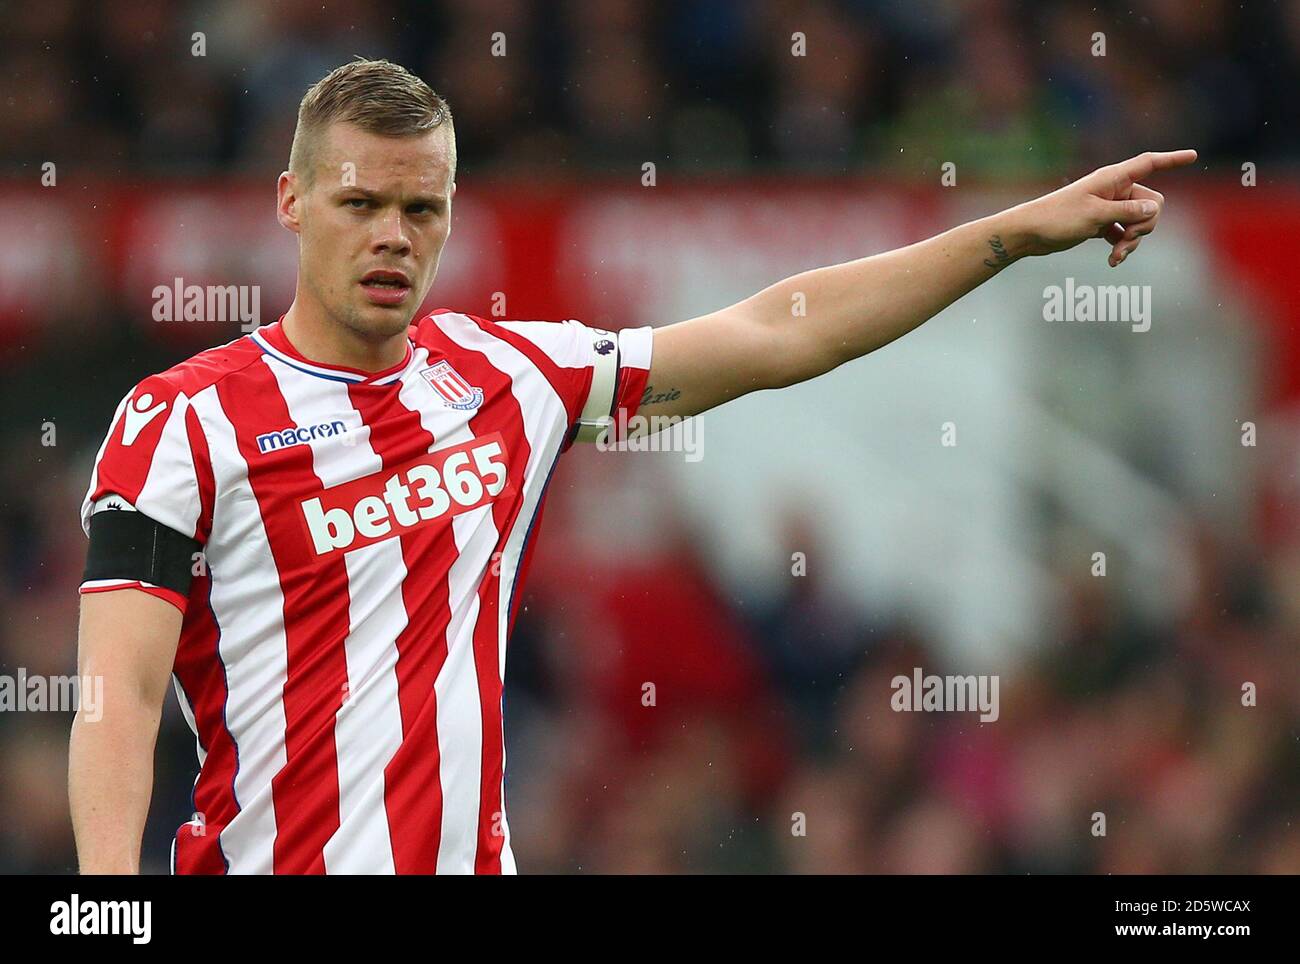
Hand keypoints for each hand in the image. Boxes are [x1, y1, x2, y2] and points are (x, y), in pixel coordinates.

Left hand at [1013, 149, 1197, 266]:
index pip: (1149, 164)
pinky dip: (1122, 246)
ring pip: (1139, 222)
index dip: (1172, 160)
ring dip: (1133, 240)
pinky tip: (1112, 261)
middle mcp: (1114, 190)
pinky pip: (1125, 234)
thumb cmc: (1058, 218)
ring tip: (1116, 256)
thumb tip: (1156, 207)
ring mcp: (1109, 208)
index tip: (1194, 156)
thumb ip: (1127, 212)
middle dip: (1145, 225)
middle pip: (1152, 203)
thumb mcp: (1095, 216)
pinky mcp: (1102, 224)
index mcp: (1112, 179)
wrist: (1030, 234)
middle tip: (1128, 240)